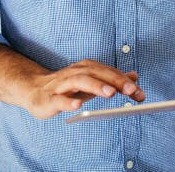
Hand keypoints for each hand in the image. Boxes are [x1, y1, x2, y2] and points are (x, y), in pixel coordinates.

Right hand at [26, 59, 144, 119]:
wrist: (34, 90)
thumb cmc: (67, 87)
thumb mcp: (92, 83)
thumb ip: (112, 80)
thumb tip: (134, 77)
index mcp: (88, 69)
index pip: (109, 73)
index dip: (125, 82)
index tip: (140, 93)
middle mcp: (76, 73)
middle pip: (98, 74)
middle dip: (116, 81)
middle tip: (131, 90)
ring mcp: (62, 85)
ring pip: (80, 81)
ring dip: (96, 86)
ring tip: (110, 93)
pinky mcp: (49, 99)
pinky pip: (59, 100)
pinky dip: (68, 102)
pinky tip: (78, 106)